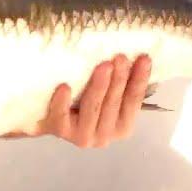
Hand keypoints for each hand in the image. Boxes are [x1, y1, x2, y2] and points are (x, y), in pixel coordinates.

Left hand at [30, 54, 152, 147]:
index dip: (140, 79)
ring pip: (92, 107)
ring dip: (99, 86)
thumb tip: (133, 54)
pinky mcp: (61, 132)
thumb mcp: (104, 97)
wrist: (47, 121)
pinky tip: (65, 86)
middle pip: (114, 102)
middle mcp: (106, 134)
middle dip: (119, 79)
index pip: (134, 100)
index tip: (144, 58)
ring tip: (104, 66)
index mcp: (122, 126)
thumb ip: (118, 85)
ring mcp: (84, 135)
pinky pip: (62, 115)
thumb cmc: (80, 105)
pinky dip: (63, 101)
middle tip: (121, 57)